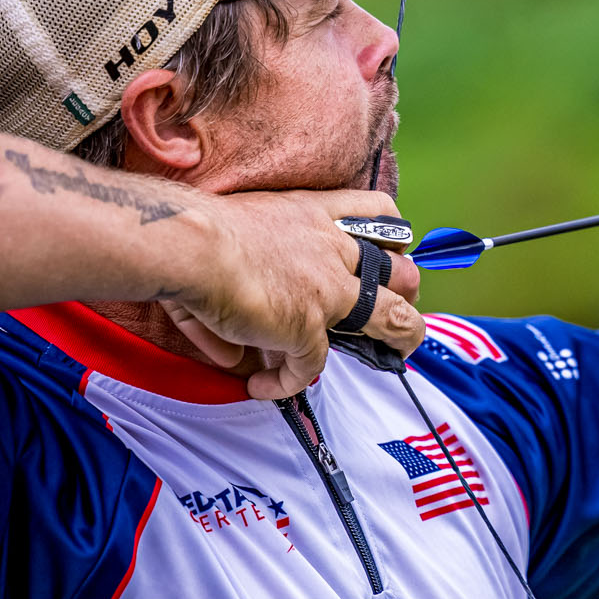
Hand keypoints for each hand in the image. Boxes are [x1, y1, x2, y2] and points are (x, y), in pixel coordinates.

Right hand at [159, 190, 424, 398]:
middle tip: (399, 307)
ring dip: (401, 337)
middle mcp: (331, 249)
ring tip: (395, 355)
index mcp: (314, 213)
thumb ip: (243, 285)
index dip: (391, 235)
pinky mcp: (308, 327)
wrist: (190, 242)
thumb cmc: (195, 228)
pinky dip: (288, 382)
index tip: (389, 251)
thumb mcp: (231, 240)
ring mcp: (327, 290)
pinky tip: (262, 387)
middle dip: (408, 290)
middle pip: (399, 269)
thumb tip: (235, 351)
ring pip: (392, 317)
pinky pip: (311, 368)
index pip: (377, 212)